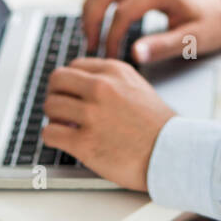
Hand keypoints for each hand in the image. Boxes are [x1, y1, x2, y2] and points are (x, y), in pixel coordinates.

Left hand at [42, 58, 175, 191]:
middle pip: (56, 80)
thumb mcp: (137, 86)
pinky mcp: (84, 142)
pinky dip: (53, 137)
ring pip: (50, 106)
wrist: (172, 154)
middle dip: (56, 94)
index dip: (70, 83)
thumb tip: (81, 83)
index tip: (72, 94)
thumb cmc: (157, 126)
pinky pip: (49, 133)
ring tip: (66, 126)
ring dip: (55, 117)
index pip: (73, 66)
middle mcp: (101, 88)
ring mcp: (91, 114)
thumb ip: (110, 80)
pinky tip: (64, 140)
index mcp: (114, 71)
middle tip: (62, 108)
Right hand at [82, 0, 220, 62]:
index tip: (110, 57)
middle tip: (90, 43)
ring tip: (90, 32)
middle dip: (92, 17)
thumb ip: (163, 46)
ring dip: (92, 5)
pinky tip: (99, 18)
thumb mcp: (193, 39)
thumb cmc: (213, 23)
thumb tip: (135, 54)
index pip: (123, 12)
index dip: (111, 37)